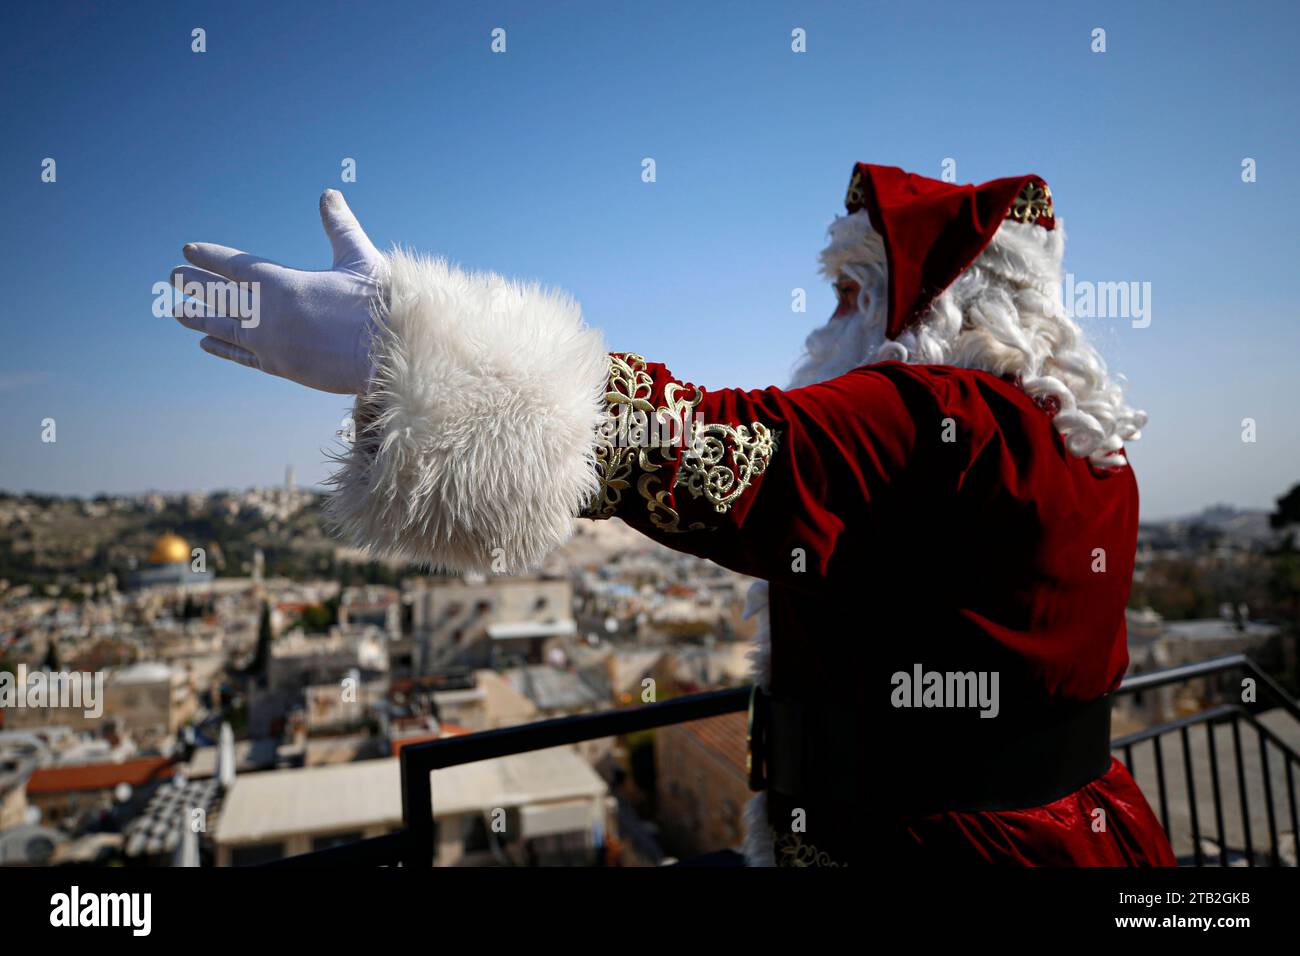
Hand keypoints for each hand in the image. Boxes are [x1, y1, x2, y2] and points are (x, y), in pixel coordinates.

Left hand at [169, 190, 383, 394]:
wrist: (390, 352)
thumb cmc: (377, 302)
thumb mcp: (357, 257)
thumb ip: (339, 226)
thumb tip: (330, 194)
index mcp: (281, 283)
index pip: (235, 266)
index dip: (210, 256)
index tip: (189, 249)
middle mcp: (266, 313)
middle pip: (219, 296)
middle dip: (195, 284)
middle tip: (172, 276)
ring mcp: (270, 343)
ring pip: (223, 326)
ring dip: (199, 316)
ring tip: (176, 311)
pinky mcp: (280, 367)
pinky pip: (242, 356)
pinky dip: (223, 349)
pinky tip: (207, 343)